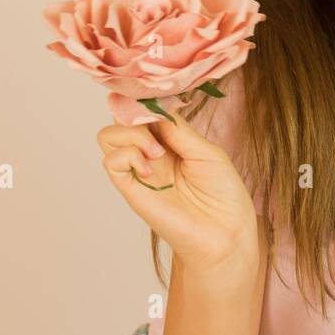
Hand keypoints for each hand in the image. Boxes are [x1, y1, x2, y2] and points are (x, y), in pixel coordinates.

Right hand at [97, 106, 257, 272]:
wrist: (226, 232)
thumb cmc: (223, 194)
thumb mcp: (206, 152)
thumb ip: (178, 130)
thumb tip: (155, 108)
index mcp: (169, 142)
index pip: (142, 112)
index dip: (144, 102)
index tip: (157, 102)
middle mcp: (150, 154)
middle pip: (119, 118)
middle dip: (134, 115)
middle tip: (157, 131)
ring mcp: (139, 172)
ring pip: (107, 136)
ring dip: (131, 134)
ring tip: (156, 153)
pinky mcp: (133, 191)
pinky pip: (111, 162)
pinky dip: (127, 155)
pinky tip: (150, 169)